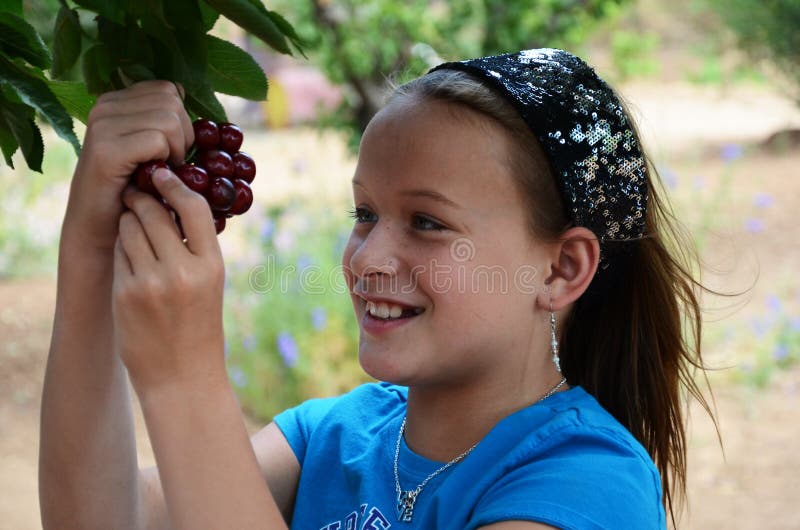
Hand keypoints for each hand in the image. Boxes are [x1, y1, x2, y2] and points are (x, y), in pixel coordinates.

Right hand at [64, 81, 193, 254]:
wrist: (103, 231)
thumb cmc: (134, 192)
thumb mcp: (150, 149)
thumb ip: (163, 120)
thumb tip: (188, 94)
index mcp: (116, 100)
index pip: (169, 89)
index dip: (183, 120)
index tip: (172, 149)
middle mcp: (105, 106)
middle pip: (171, 101)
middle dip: (184, 135)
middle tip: (170, 164)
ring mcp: (102, 125)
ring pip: (169, 119)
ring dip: (176, 150)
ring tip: (161, 172)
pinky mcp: (106, 149)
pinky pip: (158, 140)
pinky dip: (167, 162)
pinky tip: (154, 179)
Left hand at [112, 167, 224, 393]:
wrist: (182, 377)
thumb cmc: (199, 328)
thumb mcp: (211, 285)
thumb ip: (195, 248)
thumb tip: (174, 203)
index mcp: (211, 266)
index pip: (194, 208)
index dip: (175, 185)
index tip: (163, 175)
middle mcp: (182, 271)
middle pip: (154, 213)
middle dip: (143, 199)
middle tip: (138, 194)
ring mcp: (150, 282)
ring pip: (130, 229)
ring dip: (129, 222)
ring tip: (135, 228)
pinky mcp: (125, 294)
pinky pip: (118, 253)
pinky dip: (121, 248)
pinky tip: (129, 258)